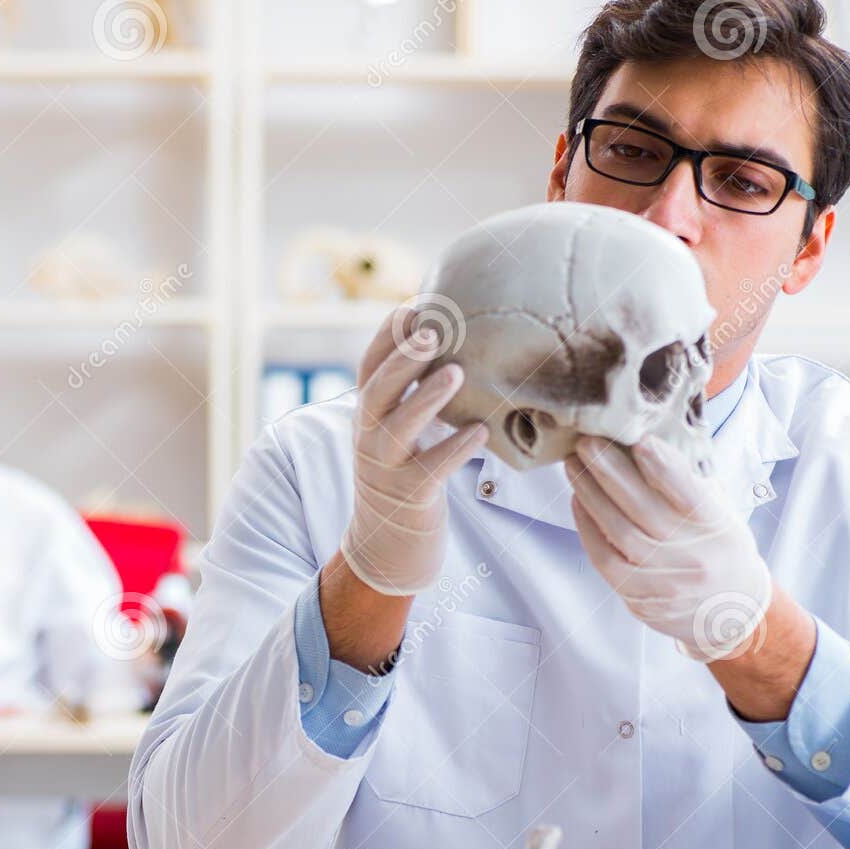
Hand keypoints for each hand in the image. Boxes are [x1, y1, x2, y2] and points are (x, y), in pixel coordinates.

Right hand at [339, 307, 487, 596]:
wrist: (388, 544)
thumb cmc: (407, 474)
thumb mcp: (402, 429)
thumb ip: (417, 393)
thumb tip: (460, 341)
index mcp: (368, 413)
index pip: (369, 366)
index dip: (387, 335)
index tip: (413, 304)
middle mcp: (369, 435)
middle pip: (378, 390)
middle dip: (402, 359)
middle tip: (431, 331)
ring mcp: (385, 467)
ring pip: (400, 427)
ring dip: (427, 398)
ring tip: (458, 372)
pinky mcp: (409, 496)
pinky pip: (431, 469)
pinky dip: (455, 449)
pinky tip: (481, 432)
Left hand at [567, 434, 772, 660]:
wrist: (731, 612)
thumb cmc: (720, 548)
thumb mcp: (721, 512)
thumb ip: (690, 483)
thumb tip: (646, 439)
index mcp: (720, 529)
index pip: (691, 495)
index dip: (664, 468)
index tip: (640, 440)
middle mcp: (694, 557)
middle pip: (644, 509)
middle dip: (610, 471)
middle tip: (586, 442)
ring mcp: (665, 581)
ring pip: (618, 532)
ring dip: (590, 494)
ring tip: (574, 466)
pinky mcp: (640, 599)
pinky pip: (604, 558)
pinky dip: (587, 527)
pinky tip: (578, 500)